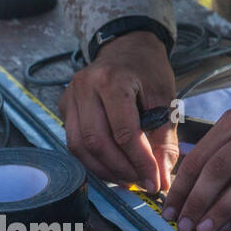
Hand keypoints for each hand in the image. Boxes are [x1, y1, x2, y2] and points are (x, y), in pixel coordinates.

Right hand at [59, 30, 176, 191]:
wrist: (126, 47)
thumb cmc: (148, 72)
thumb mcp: (165, 99)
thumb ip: (164, 139)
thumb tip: (161, 177)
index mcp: (112, 80)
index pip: (124, 132)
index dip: (140, 162)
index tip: (155, 182)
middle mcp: (85, 86)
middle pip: (96, 141)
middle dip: (121, 169)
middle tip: (141, 184)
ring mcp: (70, 96)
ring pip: (79, 147)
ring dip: (105, 170)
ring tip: (128, 180)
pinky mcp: (64, 107)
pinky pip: (74, 143)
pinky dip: (93, 161)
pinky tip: (113, 168)